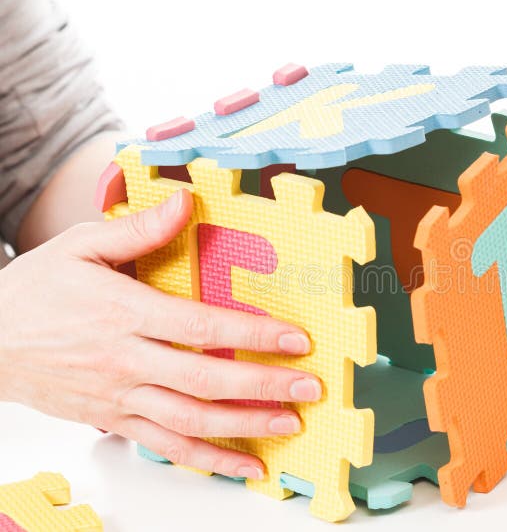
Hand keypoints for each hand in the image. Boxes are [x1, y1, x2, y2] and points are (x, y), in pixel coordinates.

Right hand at [0, 189, 320, 479]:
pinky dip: (206, 459)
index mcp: (124, 313)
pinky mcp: (114, 420)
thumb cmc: (36, 291)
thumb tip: (184, 202)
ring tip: (289, 425)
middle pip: (204, 380)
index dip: (252, 334)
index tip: (295, 338)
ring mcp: (120, 396)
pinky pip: (165, 446)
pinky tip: (242, 465)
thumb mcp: (80, 247)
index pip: (201, 326)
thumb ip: (138, 230)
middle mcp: (126, 361)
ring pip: (191, 421)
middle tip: (309, 387)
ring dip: (244, 427)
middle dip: (263, 386)